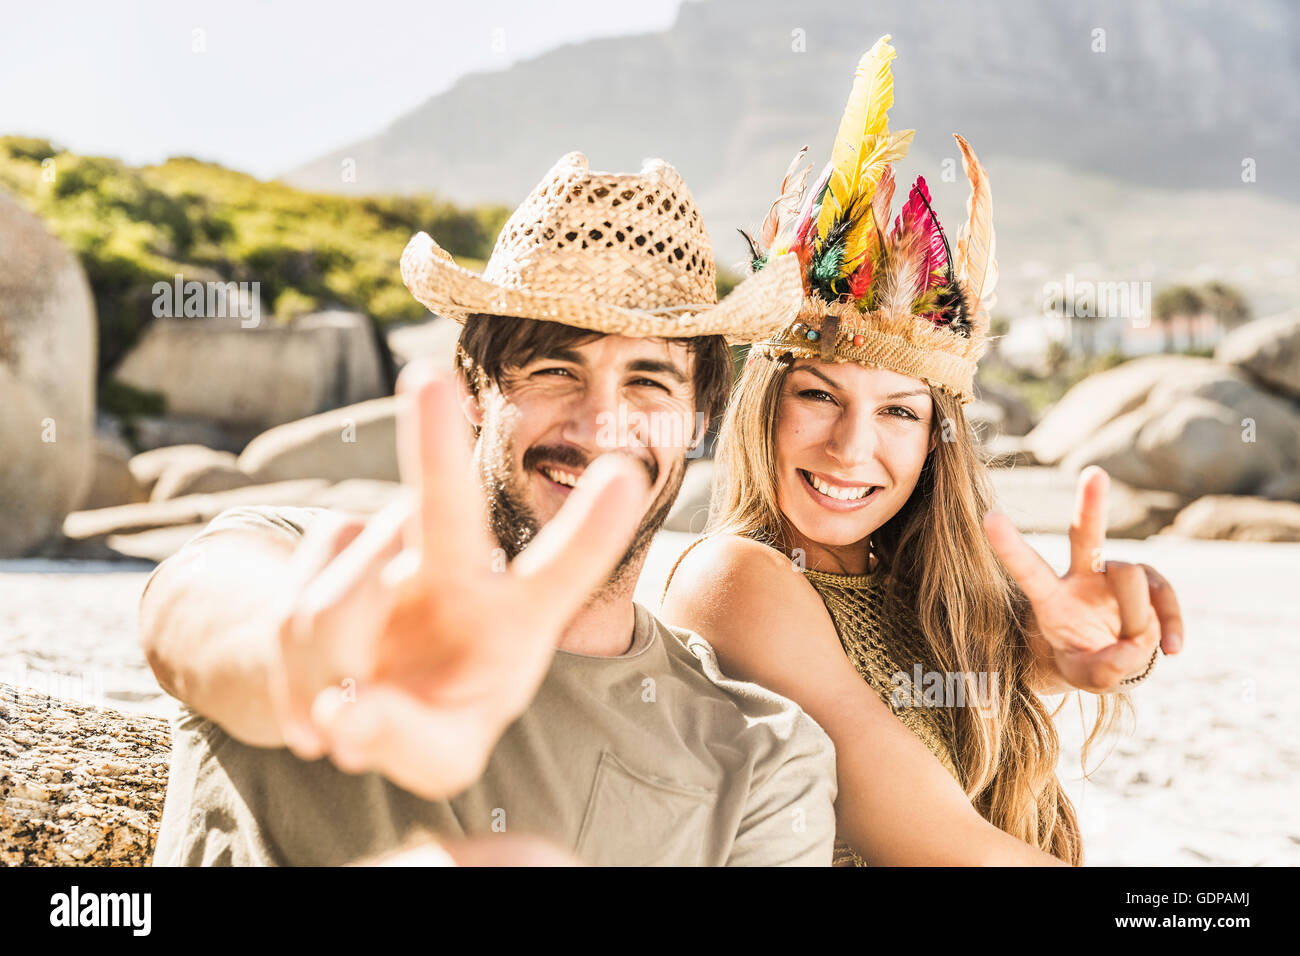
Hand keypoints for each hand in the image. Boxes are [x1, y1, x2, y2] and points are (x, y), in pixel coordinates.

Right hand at [266, 358, 649, 796]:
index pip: (560, 575)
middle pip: (445, 510)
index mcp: (516, 621)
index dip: (589, 531)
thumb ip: (405, 742)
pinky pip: (298, 595)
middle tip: (424, 380)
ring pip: (344, 589)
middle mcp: (462, 572)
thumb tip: (344, 711)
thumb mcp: (437, 758)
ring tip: (344, 703)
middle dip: (434, 447)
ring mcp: (394, 552)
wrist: (353, 695)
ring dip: (332, 658)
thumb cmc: (426, 720)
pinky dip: (295, 666)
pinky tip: (316, 695)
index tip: (625, 474)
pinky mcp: (334, 547)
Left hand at [983, 466, 1184, 693]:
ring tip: (1133, 647)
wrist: (1110, 662)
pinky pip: (1164, 594)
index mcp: (1050, 599)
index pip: (1028, 570)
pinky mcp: (1149, 584)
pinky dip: (1171, 624)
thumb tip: (1132, 650)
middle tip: (1095, 473)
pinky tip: (1171, 648)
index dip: (1010, 547)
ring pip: (1133, 579)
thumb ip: (1102, 670)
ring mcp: (1116, 577)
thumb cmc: (1083, 663)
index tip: (988, 517)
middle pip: (1085, 537)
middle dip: (1091, 505)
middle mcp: (1081, 578)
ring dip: (1139, 620)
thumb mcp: (1084, 676)